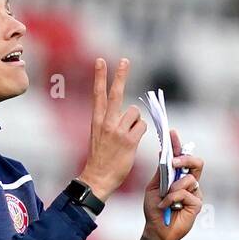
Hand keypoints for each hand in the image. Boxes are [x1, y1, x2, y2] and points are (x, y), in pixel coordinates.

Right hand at [77, 57, 146, 202]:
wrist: (97, 178)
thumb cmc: (100, 160)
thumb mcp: (99, 138)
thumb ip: (111, 123)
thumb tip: (130, 114)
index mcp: (97, 121)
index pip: (98, 94)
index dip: (100, 77)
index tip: (100, 61)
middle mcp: (106, 123)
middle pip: (115, 94)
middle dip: (120, 76)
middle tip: (125, 60)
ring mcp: (117, 131)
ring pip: (135, 113)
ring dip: (136, 122)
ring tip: (128, 137)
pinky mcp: (128, 140)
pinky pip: (141, 126)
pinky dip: (140, 132)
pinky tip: (133, 142)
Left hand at [138, 128, 204, 239]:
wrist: (155, 230)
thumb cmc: (154, 210)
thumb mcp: (153, 187)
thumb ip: (161, 172)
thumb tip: (164, 152)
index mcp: (178, 177)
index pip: (182, 157)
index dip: (179, 144)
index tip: (172, 133)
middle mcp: (189, 183)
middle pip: (197, 163)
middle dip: (186, 159)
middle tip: (174, 162)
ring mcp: (195, 193)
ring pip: (189, 179)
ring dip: (173, 188)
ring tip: (164, 199)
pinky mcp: (196, 204)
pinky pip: (186, 194)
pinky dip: (173, 199)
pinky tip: (167, 207)